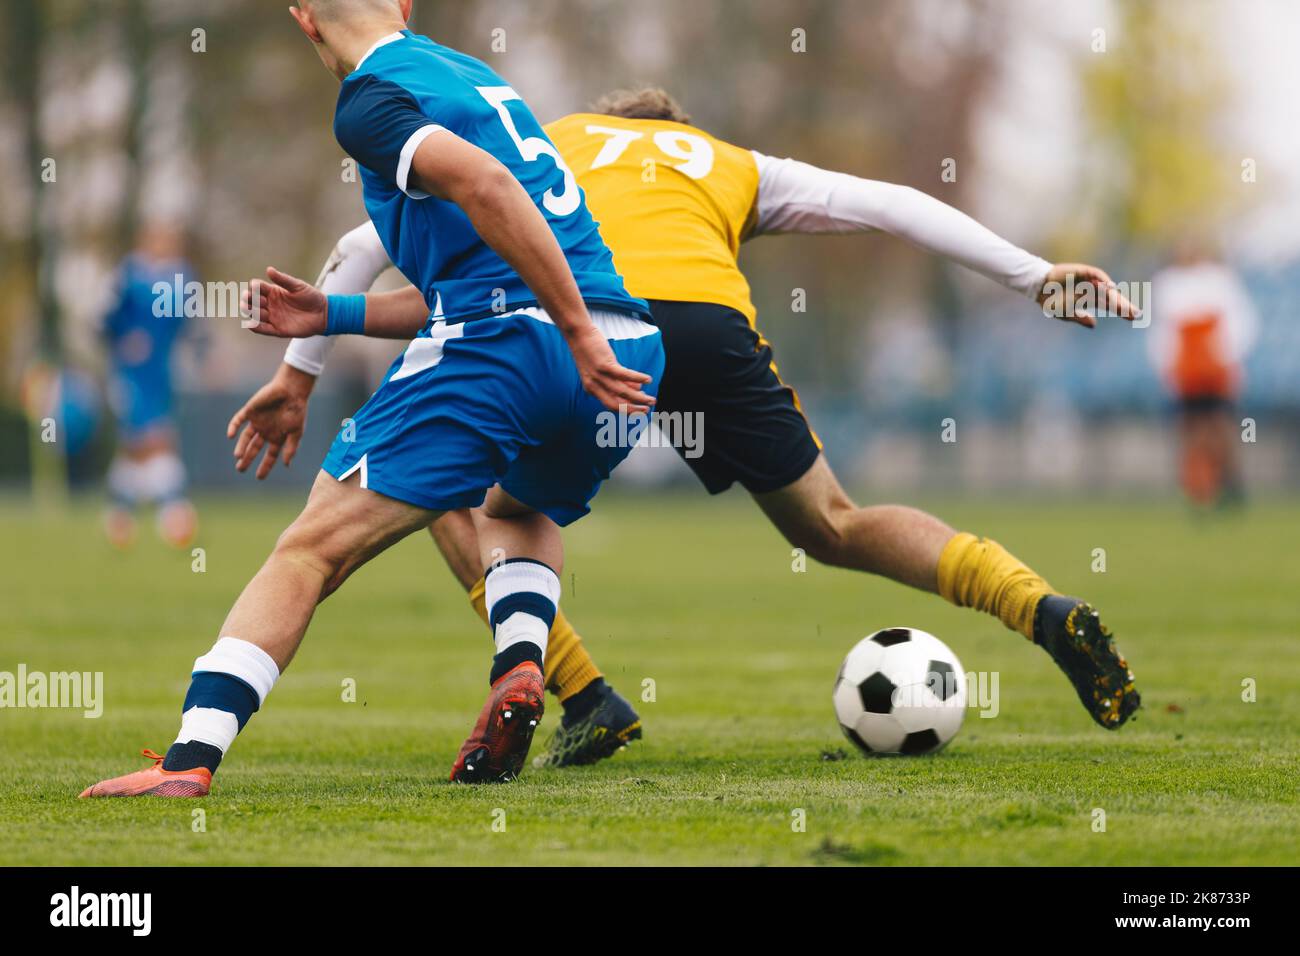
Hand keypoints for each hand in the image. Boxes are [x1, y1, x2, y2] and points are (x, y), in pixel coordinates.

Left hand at [226, 364, 315, 478]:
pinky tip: (231, 436)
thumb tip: (286, 465)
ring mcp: (257, 421)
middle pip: (254, 448)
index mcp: (277, 437)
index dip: (265, 466)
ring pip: (245, 437)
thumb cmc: (297, 411)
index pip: (269, 455)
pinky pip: (238, 420)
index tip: (259, 477)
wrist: (292, 391)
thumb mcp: (297, 432)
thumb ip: (291, 448)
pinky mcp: (250, 411)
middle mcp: (266, 431)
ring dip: (241, 447)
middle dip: (247, 459)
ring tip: (237, 457)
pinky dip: (234, 427)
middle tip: (240, 469)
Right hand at [241, 267, 328, 337]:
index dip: (254, 287)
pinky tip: (251, 324)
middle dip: (249, 299)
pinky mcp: (278, 329)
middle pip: (251, 301)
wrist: (323, 314)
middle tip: (254, 299)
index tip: (258, 287)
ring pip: (254, 314)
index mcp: (273, 292)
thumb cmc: (311, 297)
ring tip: (256, 310)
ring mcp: (273, 317)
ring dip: (251, 312)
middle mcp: (270, 304)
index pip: (256, 287)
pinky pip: (263, 329)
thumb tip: (269, 269)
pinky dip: (255, 327)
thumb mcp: (297, 286)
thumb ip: (283, 279)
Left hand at [565, 322, 655, 413]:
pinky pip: (624, 375)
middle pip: (616, 405)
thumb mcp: (604, 368)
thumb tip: (637, 388)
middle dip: (634, 410)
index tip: (640, 410)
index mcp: (591, 389)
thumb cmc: (591, 349)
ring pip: (622, 392)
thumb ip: (619, 380)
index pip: (611, 405)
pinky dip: (638, 378)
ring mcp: (598, 376)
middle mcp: (593, 386)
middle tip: (648, 409)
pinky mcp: (604, 364)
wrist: (577, 333)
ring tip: (652, 399)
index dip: (627, 409)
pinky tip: (648, 380)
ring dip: (639, 398)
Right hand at [1036, 262, 1141, 328]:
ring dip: (1115, 297)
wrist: (1039, 287)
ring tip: (1123, 307)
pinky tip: (1110, 287)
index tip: (1134, 318)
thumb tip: (1094, 324)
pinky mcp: (1084, 272)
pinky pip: (1096, 275)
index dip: (1122, 310)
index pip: (1110, 305)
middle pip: (1113, 298)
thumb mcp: (1066, 314)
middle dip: (1123, 306)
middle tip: (1136, 314)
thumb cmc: (1051, 301)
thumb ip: (1080, 318)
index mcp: (1091, 299)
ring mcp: (1090, 280)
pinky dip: (1103, 280)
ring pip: (1107, 288)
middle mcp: (1094, 289)